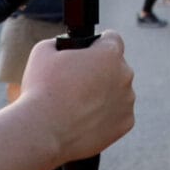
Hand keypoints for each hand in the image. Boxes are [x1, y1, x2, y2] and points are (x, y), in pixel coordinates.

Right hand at [16, 31, 135, 160]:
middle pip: (116, 67)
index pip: (112, 39)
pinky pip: (118, 114)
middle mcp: (125, 75)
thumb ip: (61, 42)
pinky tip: (85, 119)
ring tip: (78, 105)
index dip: (97, 44)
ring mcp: (127, 101)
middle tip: (77, 83)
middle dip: (100, 71)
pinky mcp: (125, 123)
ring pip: (118, 92)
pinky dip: (105, 116)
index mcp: (109, 53)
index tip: (88, 53)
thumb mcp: (44, 51)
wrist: (44, 131)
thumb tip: (64, 46)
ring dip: (104, 94)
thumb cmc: (42, 89)